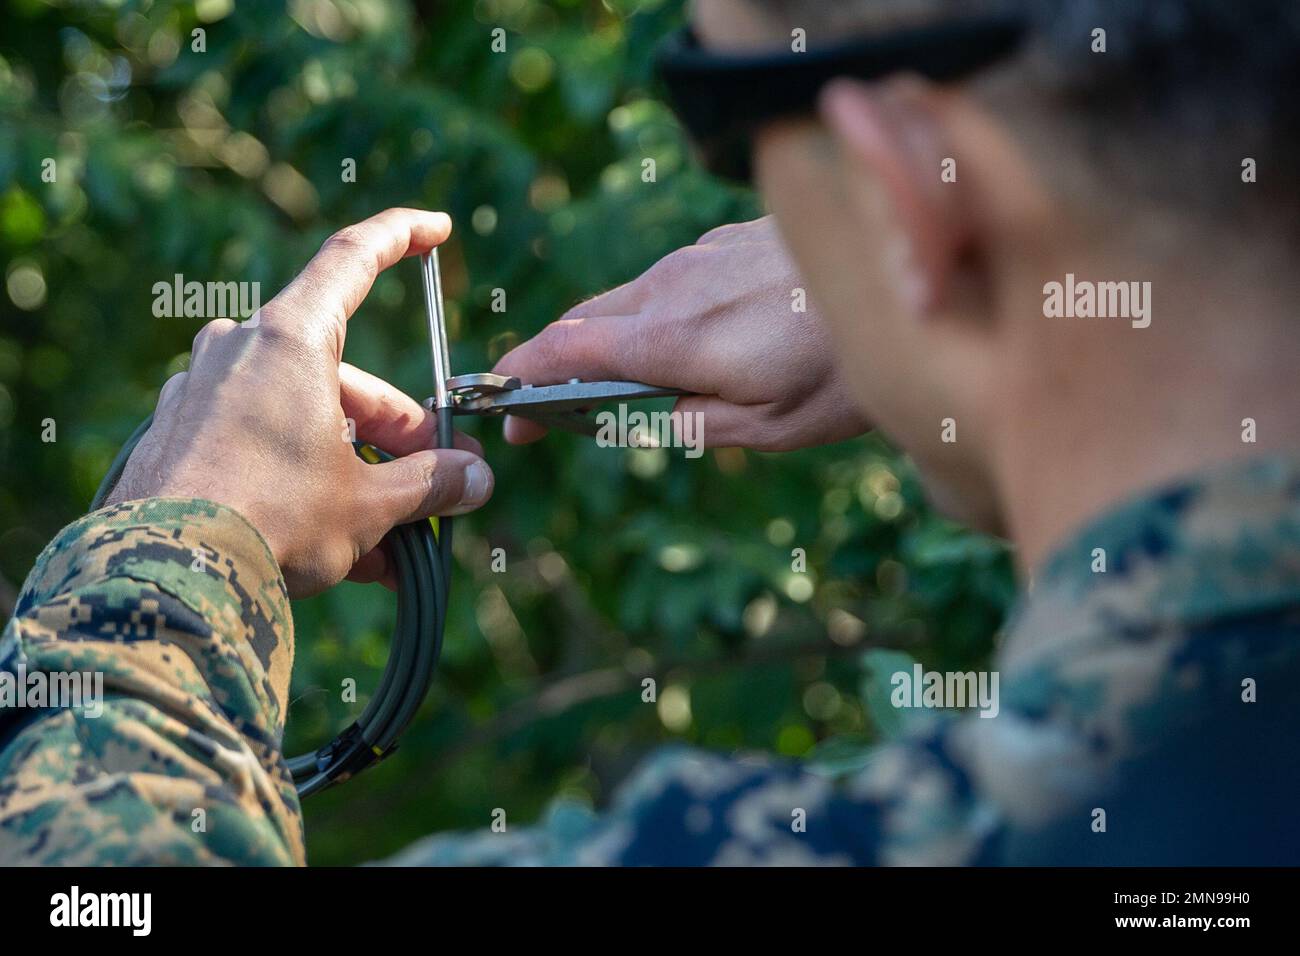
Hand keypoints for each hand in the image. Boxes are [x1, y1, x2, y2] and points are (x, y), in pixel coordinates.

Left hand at [106, 208, 493, 596]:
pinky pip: (261, 449)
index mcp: (290, 340)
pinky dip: (304, 486)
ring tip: (393, 545)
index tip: (437, 227)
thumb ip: (428, 483)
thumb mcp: (369, 504)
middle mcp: (239, 352)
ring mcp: (201, 394)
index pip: (353, 259)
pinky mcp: (177, 438)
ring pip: (305, 421)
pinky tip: (339, 550)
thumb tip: (474, 480)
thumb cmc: (273, 521)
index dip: (401, 236)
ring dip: (356, 474)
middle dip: (396, 434)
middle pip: (343, 377)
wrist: (165, 577)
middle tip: (437, 484)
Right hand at [495, 216, 870, 450]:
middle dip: (554, 363)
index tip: (506, 413)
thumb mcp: (770, 427)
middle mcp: (673, 285)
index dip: (523, 381)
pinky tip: (691, 344)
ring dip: (610, 340)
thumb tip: (634, 419)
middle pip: (585, 321)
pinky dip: (654, 314)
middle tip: (549, 409)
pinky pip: (668, 280)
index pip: (564, 350)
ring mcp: (699, 256)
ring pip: (626, 299)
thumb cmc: (846, 370)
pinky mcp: (725, 241)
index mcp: (672, 338)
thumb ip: (689, 423)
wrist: (916, 276)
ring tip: (626, 387)